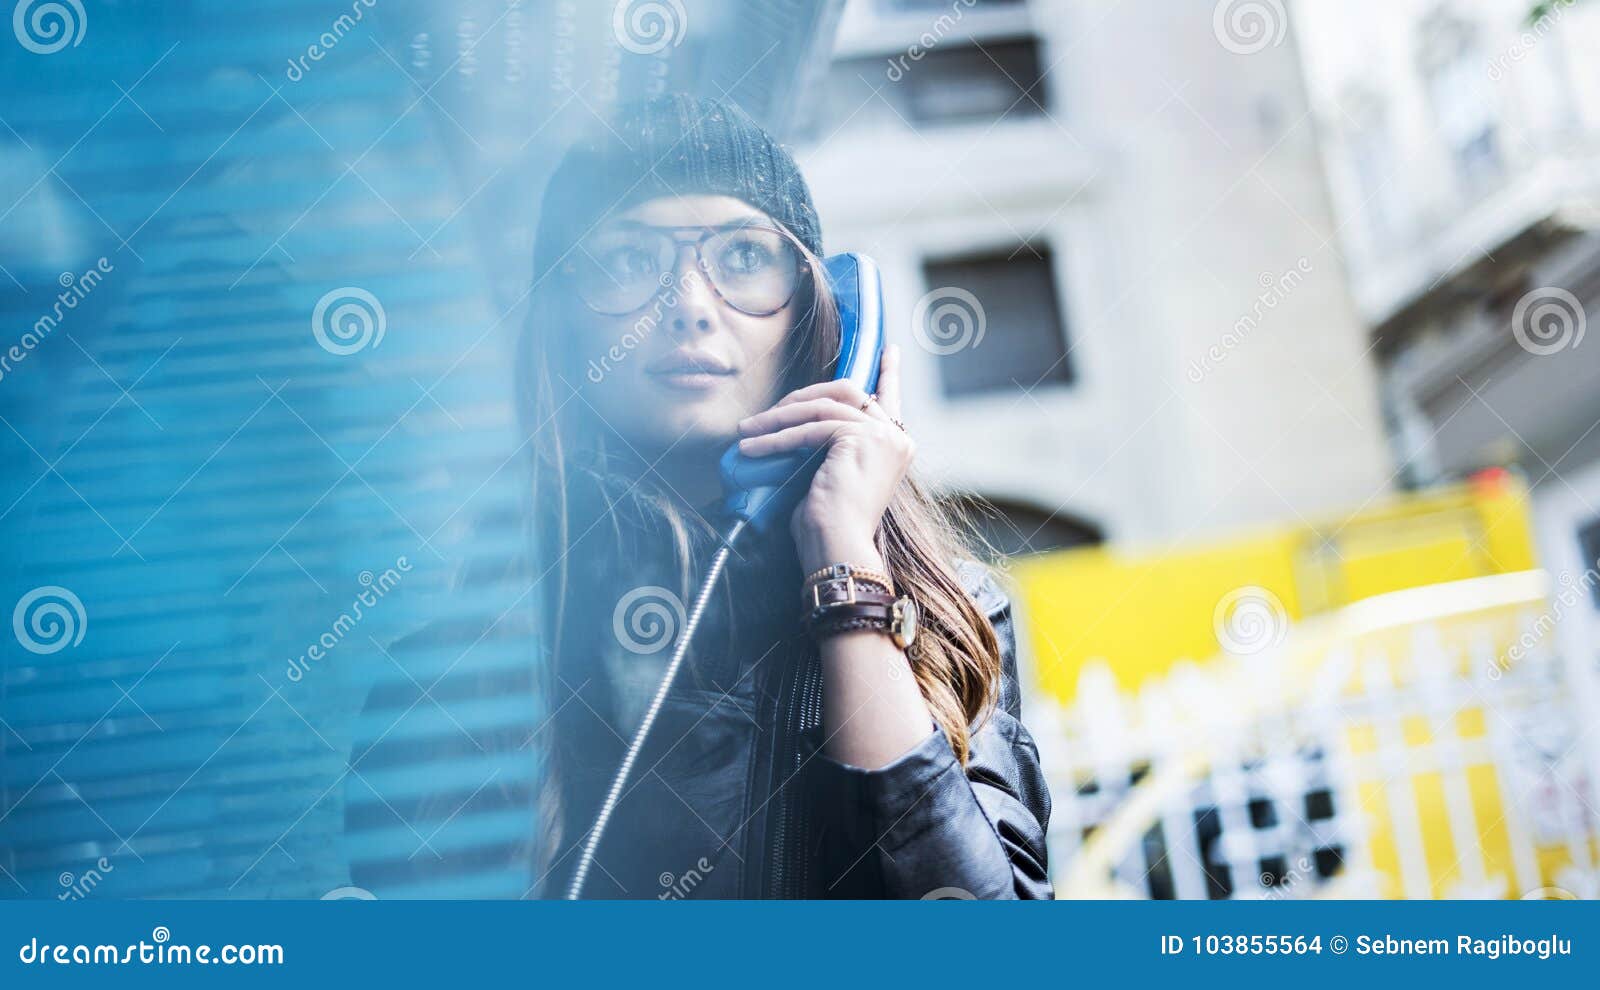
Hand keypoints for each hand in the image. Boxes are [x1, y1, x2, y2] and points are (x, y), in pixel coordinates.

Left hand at [735, 344, 911, 573]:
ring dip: (778, 418)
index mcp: (896, 445)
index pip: (890, 398)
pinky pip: (810, 428)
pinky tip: (753, 446)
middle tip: (767, 413)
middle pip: (846, 391)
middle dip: (802, 396)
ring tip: (747, 432)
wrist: (838, 547)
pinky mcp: (860, 439)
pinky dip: (777, 437)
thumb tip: (801, 421)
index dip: (888, 373)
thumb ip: (831, 443)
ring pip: (821, 407)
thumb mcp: (833, 472)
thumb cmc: (830, 524)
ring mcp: (882, 436)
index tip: (890, 349)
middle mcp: (896, 437)